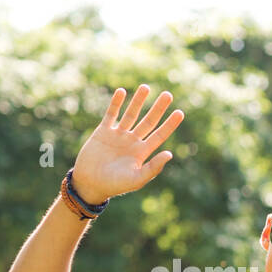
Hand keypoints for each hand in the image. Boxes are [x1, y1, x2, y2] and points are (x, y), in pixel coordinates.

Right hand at [71, 85, 184, 205]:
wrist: (91, 183)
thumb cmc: (115, 185)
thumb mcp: (137, 178)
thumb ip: (153, 167)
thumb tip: (169, 154)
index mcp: (143, 152)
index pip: (160, 134)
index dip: (170, 124)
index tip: (180, 112)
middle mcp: (133, 141)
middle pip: (148, 121)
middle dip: (158, 108)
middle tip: (168, 95)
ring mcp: (118, 135)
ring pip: (131, 114)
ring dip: (138, 101)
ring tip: (146, 87)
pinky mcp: (103, 131)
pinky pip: (111, 114)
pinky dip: (116, 103)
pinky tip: (122, 92)